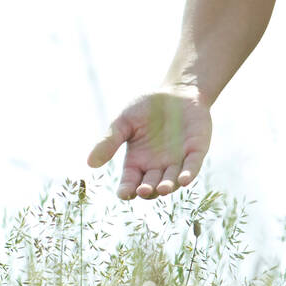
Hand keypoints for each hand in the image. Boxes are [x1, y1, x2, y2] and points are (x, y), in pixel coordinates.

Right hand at [87, 85, 212, 199]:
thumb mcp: (124, 122)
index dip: (127, 190)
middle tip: (143, 190)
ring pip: (172, 180)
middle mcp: (156, 166)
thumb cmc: (147, 107)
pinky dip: (189, 174)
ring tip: (163, 188)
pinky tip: (184, 179)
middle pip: (151, 186)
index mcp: (137, 161)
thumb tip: (89, 163)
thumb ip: (109, 141)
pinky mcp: (195, 151)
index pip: (131, 182)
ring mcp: (177, 160)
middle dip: (148, 191)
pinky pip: (192, 166)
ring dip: (168, 186)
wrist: (176, 91)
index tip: (124, 193)